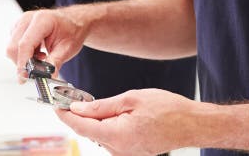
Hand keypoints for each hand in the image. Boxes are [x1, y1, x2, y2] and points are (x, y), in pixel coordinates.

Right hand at [6, 8, 88, 81]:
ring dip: (23, 58)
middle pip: (13, 47)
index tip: (25, 76)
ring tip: (41, 56)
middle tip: (39, 68)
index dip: (24, 62)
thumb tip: (48, 75)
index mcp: (42, 20)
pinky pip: (13, 46)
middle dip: (23, 62)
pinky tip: (36, 52)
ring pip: (11, 48)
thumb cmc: (71, 31)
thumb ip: (56, 62)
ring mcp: (21, 22)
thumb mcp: (68, 48)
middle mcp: (28, 19)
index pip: (25, 44)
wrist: (73, 23)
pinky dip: (23, 54)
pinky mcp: (18, 28)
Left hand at [55, 89, 198, 154]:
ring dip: (99, 121)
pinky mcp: (132, 153)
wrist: (192, 124)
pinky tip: (120, 115)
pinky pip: (114, 139)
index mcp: (116, 136)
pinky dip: (111, 126)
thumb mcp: (132, 99)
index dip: (66, 116)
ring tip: (108, 105)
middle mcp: (118, 150)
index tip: (56, 105)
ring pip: (102, 135)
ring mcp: (126, 154)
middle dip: (83, 115)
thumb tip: (79, 108)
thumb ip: (102, 106)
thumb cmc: (168, 109)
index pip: (81, 127)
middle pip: (91, 131)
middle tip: (78, 98)